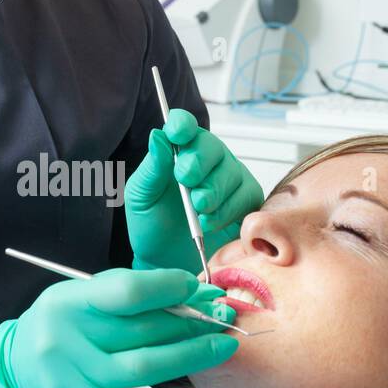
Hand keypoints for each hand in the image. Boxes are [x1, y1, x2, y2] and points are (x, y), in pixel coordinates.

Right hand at [0, 267, 238, 387]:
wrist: (18, 372)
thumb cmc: (62, 328)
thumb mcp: (80, 299)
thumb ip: (127, 296)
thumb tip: (192, 294)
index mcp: (68, 302)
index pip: (127, 291)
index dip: (169, 288)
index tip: (199, 289)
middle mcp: (67, 340)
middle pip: (142, 330)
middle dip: (192, 322)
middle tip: (225, 316)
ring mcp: (75, 380)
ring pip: (144, 368)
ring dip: (192, 357)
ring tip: (223, 346)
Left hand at [125, 108, 263, 272]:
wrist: (164, 261)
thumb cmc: (152, 225)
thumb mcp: (141, 196)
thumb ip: (152, 167)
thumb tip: (158, 136)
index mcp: (180, 151)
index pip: (185, 126)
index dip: (182, 126)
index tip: (176, 133)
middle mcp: (208, 161)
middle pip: (213, 147)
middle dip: (198, 165)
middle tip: (186, 183)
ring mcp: (229, 180)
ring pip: (231, 174)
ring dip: (212, 194)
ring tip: (196, 211)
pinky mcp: (245, 202)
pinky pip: (246, 198)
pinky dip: (227, 211)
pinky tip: (209, 222)